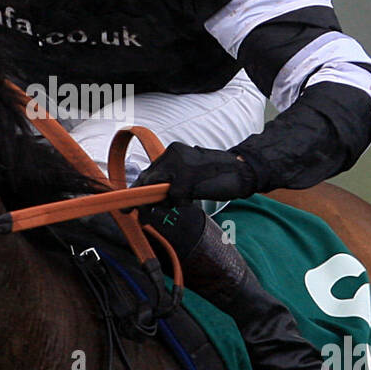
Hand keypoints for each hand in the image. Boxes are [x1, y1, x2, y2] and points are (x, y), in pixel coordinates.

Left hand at [133, 142, 258, 204]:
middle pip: (147, 181)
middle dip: (143, 202)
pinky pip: (175, 197)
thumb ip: (170, 180)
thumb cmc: (216, 175)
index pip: (148, 171)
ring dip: (168, 203)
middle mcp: (173, 154)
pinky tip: (194, 197)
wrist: (243, 170)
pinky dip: (182, 203)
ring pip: (160, 191)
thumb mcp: (189, 172)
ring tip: (186, 198)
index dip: (137, 189)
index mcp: (172, 151)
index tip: (127, 205)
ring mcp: (180, 164)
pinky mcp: (188, 177)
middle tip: (142, 218)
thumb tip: (150, 198)